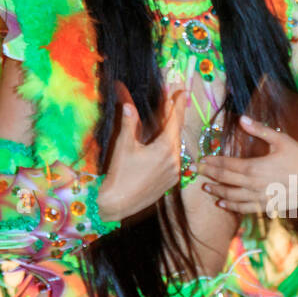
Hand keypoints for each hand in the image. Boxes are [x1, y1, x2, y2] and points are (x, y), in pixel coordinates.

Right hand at [97, 88, 184, 225]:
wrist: (117, 204)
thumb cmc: (120, 174)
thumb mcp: (124, 145)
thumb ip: (129, 123)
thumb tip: (128, 104)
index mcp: (165, 149)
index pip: (174, 121)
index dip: (176, 105)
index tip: (180, 92)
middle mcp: (174, 160)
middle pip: (176, 132)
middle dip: (174, 116)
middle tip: (173, 100)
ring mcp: (174, 173)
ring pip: (175, 146)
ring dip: (171, 132)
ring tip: (166, 119)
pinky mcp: (170, 182)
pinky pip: (173, 158)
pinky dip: (169, 147)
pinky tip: (162, 143)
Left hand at [196, 115, 297, 217]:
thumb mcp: (280, 140)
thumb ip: (259, 130)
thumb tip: (242, 118)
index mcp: (254, 167)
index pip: (226, 164)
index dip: (211, 162)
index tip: (200, 160)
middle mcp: (253, 184)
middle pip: (225, 179)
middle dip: (209, 175)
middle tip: (195, 172)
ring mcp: (260, 197)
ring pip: (232, 195)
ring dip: (217, 192)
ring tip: (205, 188)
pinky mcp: (268, 206)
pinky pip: (245, 208)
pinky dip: (232, 206)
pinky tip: (223, 204)